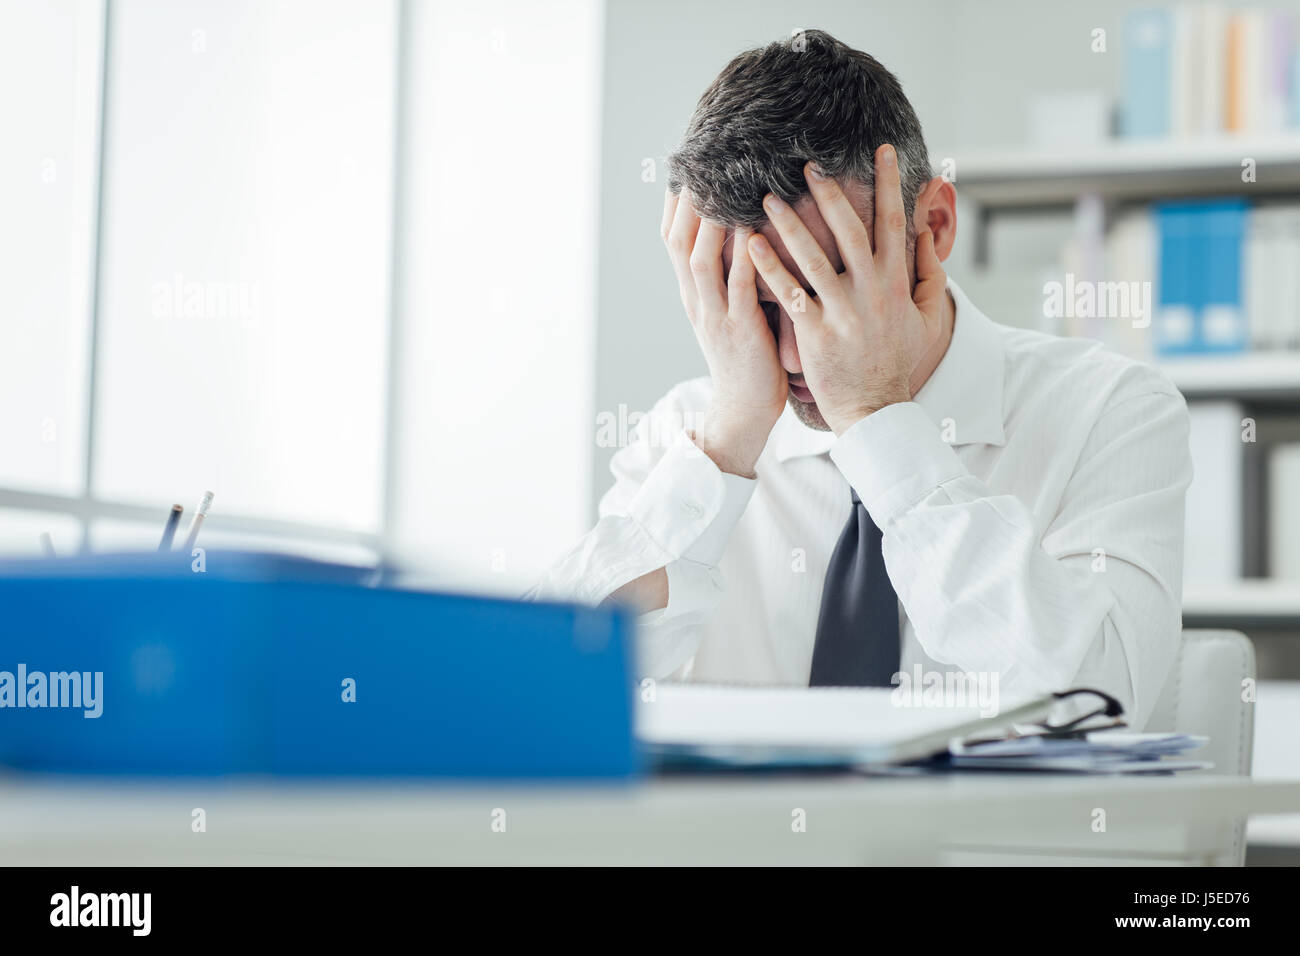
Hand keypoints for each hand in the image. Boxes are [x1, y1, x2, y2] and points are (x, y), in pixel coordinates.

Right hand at [662, 188, 786, 473]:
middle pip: (678, 241)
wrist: (745, 410)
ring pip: (700, 259)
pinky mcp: (739, 331)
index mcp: (692, 294)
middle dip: (687, 200)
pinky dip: (744, 257)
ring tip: (723, 184)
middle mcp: (696, 300)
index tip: (687, 165)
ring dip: (710, 221)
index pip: (672, 239)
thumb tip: (744, 228)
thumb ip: (732, 273)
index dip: (676, 202)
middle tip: (702, 160)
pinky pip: (738, 288)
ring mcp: (714, 315)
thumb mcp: (731, 309)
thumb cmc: (749, 356)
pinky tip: (755, 230)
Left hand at [747, 144, 947, 434]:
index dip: (890, 183)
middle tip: (809, 164)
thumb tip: (925, 235)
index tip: (882, 151)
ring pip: (814, 257)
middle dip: (830, 193)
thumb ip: (928, 274)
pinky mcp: (816, 332)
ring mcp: (842, 311)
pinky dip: (770, 267)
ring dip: (790, 223)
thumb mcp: (924, 317)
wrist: (875, 408)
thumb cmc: (896, 362)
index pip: (893, 222)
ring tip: (768, 197)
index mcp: (896, 282)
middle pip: (850, 230)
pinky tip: (751, 244)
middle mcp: (870, 291)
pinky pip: (789, 292)